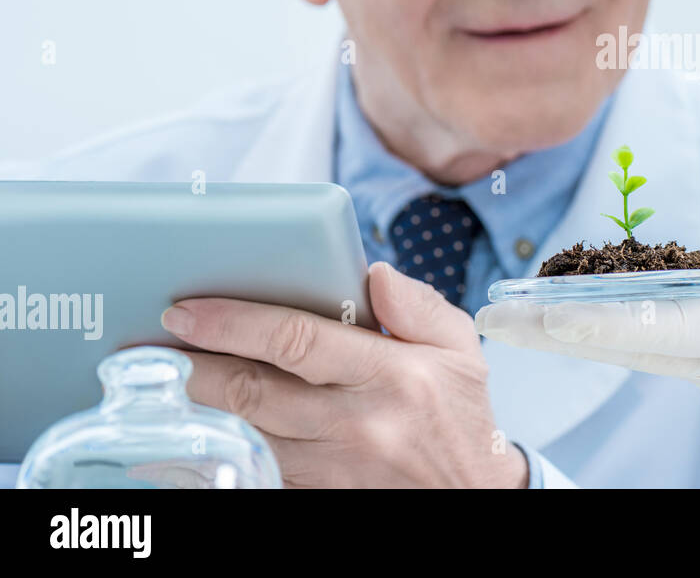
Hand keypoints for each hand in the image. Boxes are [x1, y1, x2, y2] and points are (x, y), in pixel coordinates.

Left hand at [162, 261, 527, 487]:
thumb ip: (418, 305)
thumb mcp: (460, 350)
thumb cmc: (461, 417)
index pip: (297, 341)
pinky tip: (200, 425)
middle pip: (254, 391)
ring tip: (168, 377)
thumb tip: (373, 272)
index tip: (188, 310)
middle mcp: (358, 424)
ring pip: (245, 432)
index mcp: (392, 375)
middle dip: (195, 365)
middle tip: (155, 344)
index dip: (234, 323)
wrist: (472, 497)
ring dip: (200, 404)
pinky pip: (258, 467)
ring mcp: (334, 469)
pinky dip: (224, 444)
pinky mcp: (316, 495)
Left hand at [476, 221, 699, 487]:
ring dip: (558, 327)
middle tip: (487, 316)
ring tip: (503, 312)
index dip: (601, 317)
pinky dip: (589, 323)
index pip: (663, 324)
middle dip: (551, 328)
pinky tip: (558, 307)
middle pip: (617, 340)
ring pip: (618, 340)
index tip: (546, 314)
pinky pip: (635, 335)